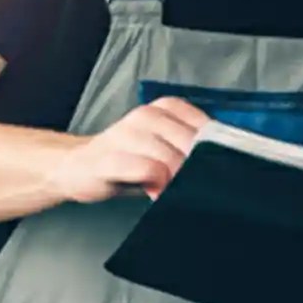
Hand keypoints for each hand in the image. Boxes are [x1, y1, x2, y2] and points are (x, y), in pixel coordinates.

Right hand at [51, 97, 208, 202]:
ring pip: (170, 157)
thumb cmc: (128, 159)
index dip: (214, 152)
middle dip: (198, 169)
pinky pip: (145, 169)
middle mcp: (146, 116)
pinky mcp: (109, 158)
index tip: (217, 170)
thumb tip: (225, 164)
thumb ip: (189, 150)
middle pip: (190, 143)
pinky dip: (158, 185)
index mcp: (164, 109)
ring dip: (178, 179)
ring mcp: (126, 135)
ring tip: (176, 192)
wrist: (78, 166)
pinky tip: (156, 193)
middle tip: (198, 187)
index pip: (204, 126)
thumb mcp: (163, 147)